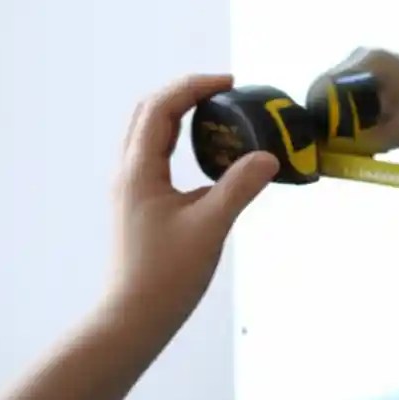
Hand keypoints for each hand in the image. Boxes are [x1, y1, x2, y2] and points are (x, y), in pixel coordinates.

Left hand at [108, 74, 278, 335]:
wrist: (134, 317)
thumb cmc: (167, 275)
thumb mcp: (211, 227)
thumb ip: (240, 187)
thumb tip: (269, 157)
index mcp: (140, 170)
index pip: (161, 108)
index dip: (194, 86)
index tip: (231, 82)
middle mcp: (129, 172)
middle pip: (149, 111)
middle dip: (185, 92)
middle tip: (225, 91)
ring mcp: (132, 188)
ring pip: (149, 132)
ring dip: (179, 112)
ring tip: (218, 112)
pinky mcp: (140, 203)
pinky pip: (155, 153)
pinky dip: (178, 137)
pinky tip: (206, 153)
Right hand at [322, 48, 398, 151]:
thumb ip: (360, 144)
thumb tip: (325, 155)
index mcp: (369, 63)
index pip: (322, 88)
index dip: (318, 118)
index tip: (322, 144)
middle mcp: (362, 56)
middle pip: (326, 93)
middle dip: (330, 122)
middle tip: (341, 149)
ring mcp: (366, 63)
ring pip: (336, 98)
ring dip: (342, 122)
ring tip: (362, 141)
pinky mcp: (371, 74)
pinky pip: (348, 97)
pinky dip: (353, 117)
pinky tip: (372, 131)